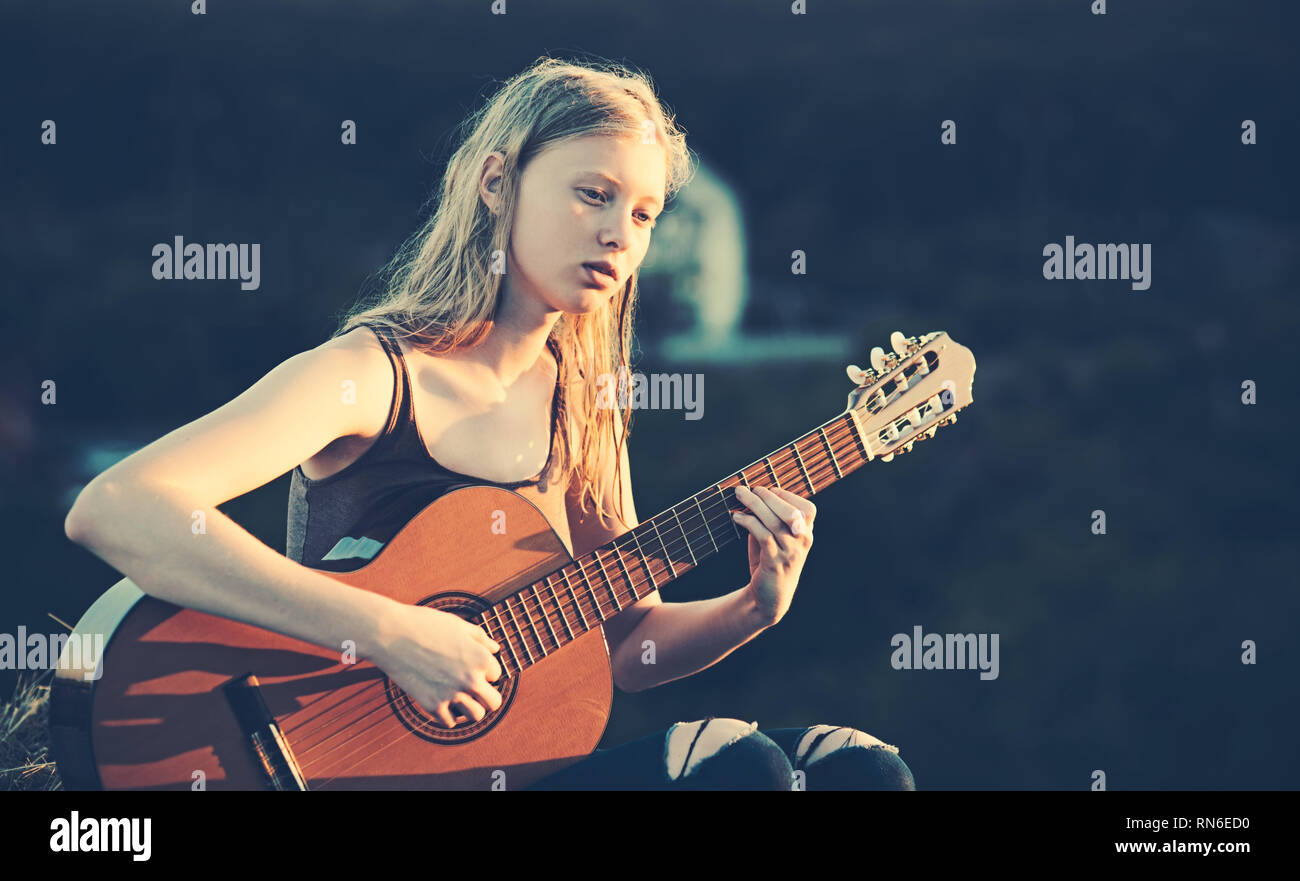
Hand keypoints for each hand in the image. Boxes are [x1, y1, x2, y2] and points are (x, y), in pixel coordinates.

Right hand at [368, 603, 503, 727]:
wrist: (390, 634)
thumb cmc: (424, 624)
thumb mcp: (457, 625)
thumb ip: (480, 638)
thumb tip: (495, 649)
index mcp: (481, 658)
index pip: (497, 674)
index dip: (485, 671)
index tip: (471, 667)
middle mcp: (471, 678)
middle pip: (494, 702)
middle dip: (486, 696)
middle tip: (473, 690)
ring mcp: (452, 694)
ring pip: (476, 716)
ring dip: (470, 709)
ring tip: (460, 699)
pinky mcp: (432, 705)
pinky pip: (450, 722)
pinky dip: (448, 715)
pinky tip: (442, 702)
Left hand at [732, 485, 815, 625]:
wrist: (769, 598)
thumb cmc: (770, 562)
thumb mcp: (773, 538)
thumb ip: (768, 519)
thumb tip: (752, 497)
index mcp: (808, 535)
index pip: (806, 508)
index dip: (786, 496)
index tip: (766, 490)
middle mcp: (804, 543)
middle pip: (788, 511)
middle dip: (766, 496)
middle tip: (747, 489)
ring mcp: (791, 553)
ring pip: (774, 522)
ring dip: (753, 505)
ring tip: (739, 497)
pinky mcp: (775, 562)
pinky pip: (763, 535)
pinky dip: (748, 522)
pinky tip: (736, 518)